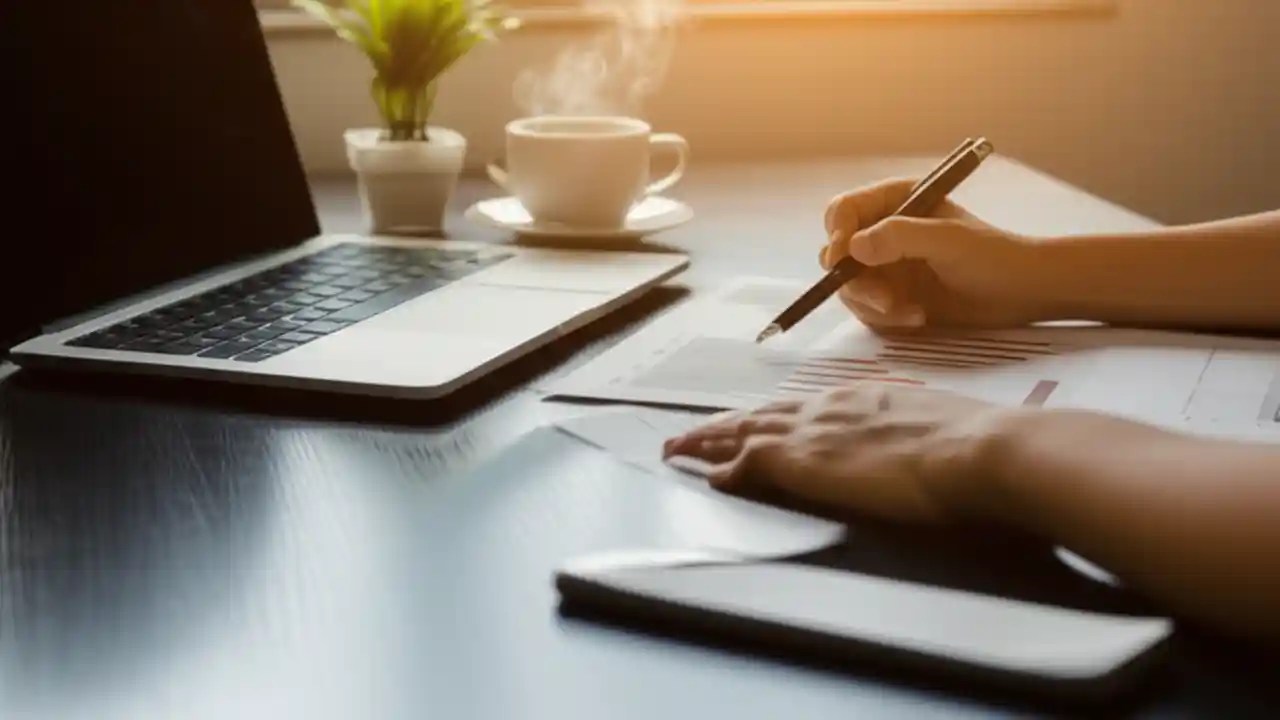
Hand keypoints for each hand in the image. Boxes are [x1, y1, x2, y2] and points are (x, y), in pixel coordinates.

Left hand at [662, 383, 1016, 523]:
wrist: (978, 449)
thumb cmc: (975, 443)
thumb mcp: (938, 426)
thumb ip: (915, 433)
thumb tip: (924, 448)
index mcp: (863, 397)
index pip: (802, 406)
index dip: (772, 416)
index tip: (754, 422)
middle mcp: (829, 406)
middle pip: (762, 413)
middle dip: (725, 425)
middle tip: (693, 434)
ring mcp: (813, 430)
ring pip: (744, 431)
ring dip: (709, 441)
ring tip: (679, 450)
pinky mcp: (802, 459)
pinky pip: (747, 460)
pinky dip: (724, 468)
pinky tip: (708, 477)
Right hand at [822, 177, 1049, 329]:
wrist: (1022, 293)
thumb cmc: (994, 257)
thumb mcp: (949, 240)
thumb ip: (901, 236)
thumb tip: (853, 247)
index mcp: (895, 201)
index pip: (843, 211)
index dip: (837, 235)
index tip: (843, 261)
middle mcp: (883, 231)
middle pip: (837, 253)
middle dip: (855, 281)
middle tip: (884, 299)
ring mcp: (886, 266)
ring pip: (849, 286)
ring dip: (873, 305)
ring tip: (911, 312)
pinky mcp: (892, 296)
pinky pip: (867, 309)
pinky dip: (886, 319)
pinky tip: (918, 317)